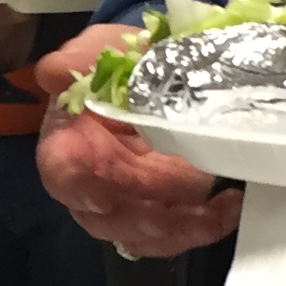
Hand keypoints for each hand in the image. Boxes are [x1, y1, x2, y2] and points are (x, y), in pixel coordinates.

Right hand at [33, 30, 240, 258]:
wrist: (151, 76)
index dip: (78, 188)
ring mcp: (125, 204)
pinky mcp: (159, 212)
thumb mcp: (102, 49)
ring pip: (142, 235)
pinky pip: (172, 236)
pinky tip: (228, 207)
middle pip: (106, 217)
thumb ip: (80, 59)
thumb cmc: (118, 66)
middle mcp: (90, 184)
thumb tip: (56, 73)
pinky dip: (202, 227)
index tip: (103, 197)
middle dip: (144, 216)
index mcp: (66, 143)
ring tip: (217, 211)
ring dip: (179, 229)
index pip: (61, 174)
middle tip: (181, 200)